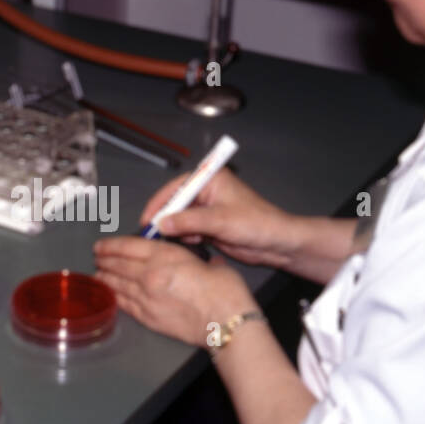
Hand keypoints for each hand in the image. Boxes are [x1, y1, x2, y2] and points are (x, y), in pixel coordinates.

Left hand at [94, 237, 256, 347]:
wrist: (225, 323)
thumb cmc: (225, 293)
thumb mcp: (209, 263)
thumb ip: (198, 260)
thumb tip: (204, 263)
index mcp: (165, 256)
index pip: (128, 246)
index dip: (111, 245)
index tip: (102, 246)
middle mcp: (150, 275)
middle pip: (118, 265)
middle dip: (104, 261)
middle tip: (96, 258)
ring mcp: (146, 298)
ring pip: (118, 285)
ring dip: (105, 279)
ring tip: (98, 276)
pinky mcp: (149, 317)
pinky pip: (125, 304)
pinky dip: (115, 298)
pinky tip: (111, 295)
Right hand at [141, 169, 295, 267]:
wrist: (277, 243)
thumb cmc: (258, 223)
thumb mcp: (220, 220)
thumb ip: (188, 221)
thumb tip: (162, 223)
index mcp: (210, 180)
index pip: (176, 188)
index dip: (159, 204)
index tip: (148, 220)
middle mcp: (207, 192)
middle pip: (175, 204)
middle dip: (167, 220)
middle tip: (155, 235)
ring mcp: (207, 210)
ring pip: (180, 220)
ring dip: (179, 231)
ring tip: (187, 239)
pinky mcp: (209, 226)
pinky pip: (188, 231)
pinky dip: (187, 238)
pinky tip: (197, 243)